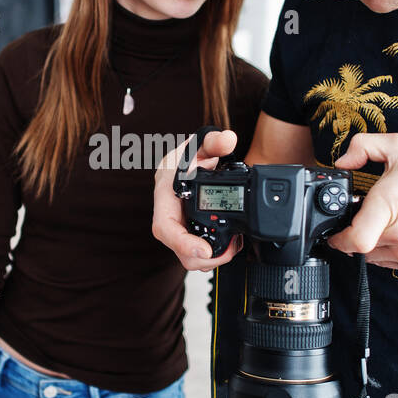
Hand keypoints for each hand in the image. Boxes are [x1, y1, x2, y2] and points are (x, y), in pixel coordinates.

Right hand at [152, 129, 243, 270]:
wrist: (188, 163)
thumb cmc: (188, 156)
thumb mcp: (200, 144)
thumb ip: (214, 142)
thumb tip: (227, 140)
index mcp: (165, 195)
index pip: (165, 227)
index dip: (182, 243)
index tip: (204, 250)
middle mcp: (168, 214)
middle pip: (177, 249)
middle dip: (202, 257)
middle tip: (229, 250)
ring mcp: (178, 225)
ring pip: (187, 254)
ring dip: (210, 257)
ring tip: (232, 246)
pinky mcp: (189, 231)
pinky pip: (196, 249)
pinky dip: (212, 252)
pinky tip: (229, 243)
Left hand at [326, 133, 397, 271]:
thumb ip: (363, 146)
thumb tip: (342, 162)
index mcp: (388, 206)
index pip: (355, 240)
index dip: (338, 238)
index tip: (334, 230)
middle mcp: (397, 234)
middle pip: (356, 245)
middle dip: (354, 230)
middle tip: (366, 214)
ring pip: (369, 254)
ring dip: (368, 240)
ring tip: (385, 220)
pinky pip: (384, 260)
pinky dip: (383, 247)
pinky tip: (396, 229)